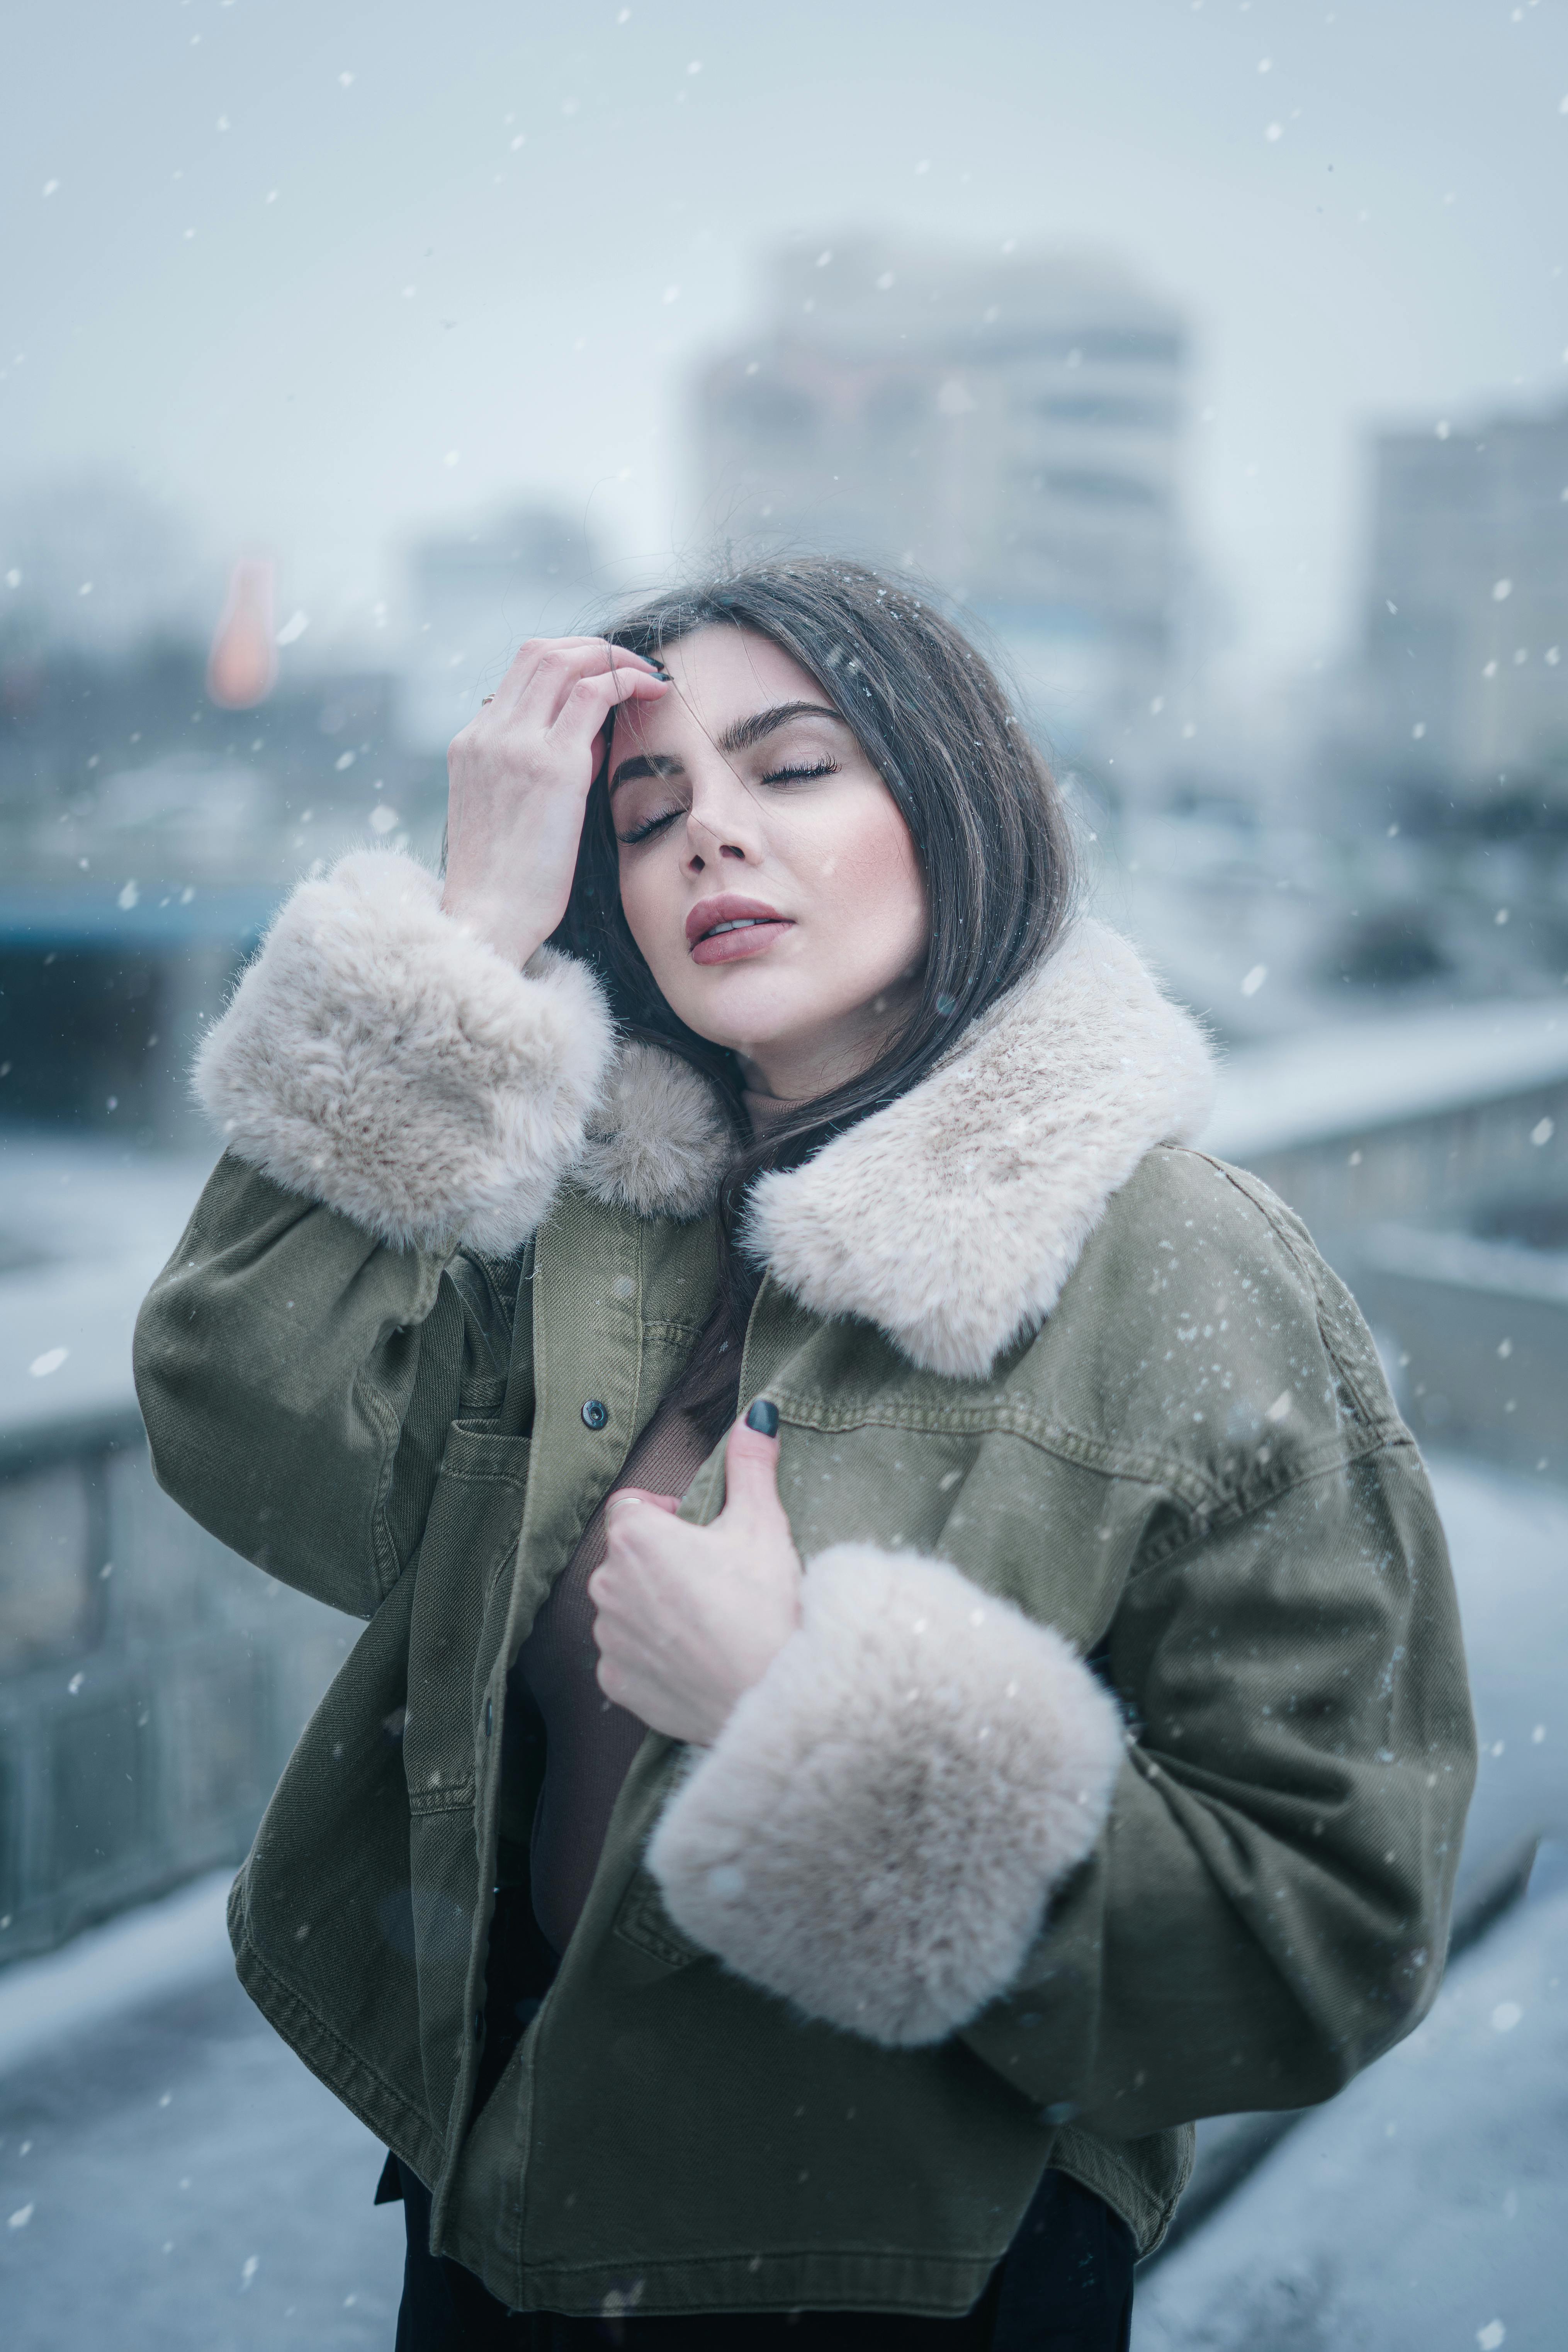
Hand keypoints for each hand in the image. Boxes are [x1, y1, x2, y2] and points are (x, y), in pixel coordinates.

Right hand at [441, 637, 667, 966]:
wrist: (488, 918)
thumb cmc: (509, 881)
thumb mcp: (514, 810)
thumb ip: (545, 764)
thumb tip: (596, 731)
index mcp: (472, 743)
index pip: (520, 674)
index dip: (569, 662)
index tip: (605, 676)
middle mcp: (488, 734)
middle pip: (539, 652)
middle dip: (593, 648)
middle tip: (633, 664)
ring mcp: (516, 745)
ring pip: (564, 661)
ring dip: (614, 657)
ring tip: (649, 674)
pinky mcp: (551, 766)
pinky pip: (593, 693)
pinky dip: (626, 678)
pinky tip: (654, 689)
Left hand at [589, 1410, 803, 1745]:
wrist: (775, 1696)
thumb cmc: (767, 1606)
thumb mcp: (764, 1523)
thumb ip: (751, 1464)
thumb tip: (757, 1414)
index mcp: (636, 1537)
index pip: (631, 1505)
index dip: (664, 1512)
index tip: (697, 1530)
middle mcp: (608, 1584)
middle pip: (626, 1556)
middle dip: (660, 1560)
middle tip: (711, 1577)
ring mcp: (609, 1636)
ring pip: (623, 1605)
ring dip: (652, 1605)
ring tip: (705, 1620)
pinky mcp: (617, 1680)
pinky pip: (625, 1655)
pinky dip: (650, 1653)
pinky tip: (692, 1657)